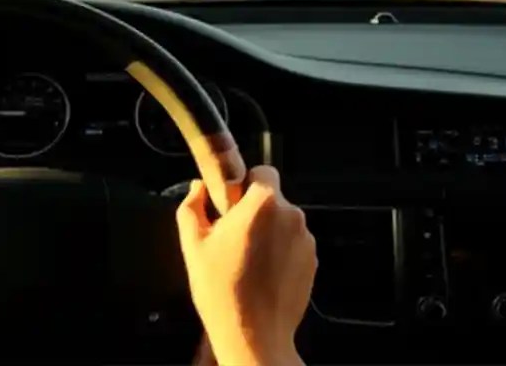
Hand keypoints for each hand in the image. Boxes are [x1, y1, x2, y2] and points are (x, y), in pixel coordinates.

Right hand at [177, 166, 315, 365]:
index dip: (245, 186)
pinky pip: (293, 245)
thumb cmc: (222, 291)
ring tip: (247, 262)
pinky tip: (262, 275)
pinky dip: (281, 253)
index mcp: (263, 203)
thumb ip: (192, 206)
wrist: (253, 334)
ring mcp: (305, 239)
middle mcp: (291, 215)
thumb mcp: (193, 245)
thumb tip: (198, 188)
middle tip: (234, 239)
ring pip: (284, 223)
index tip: (232, 205)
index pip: (262, 171)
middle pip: (273, 199)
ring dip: (269, 234)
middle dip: (255, 212)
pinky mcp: (313, 260)